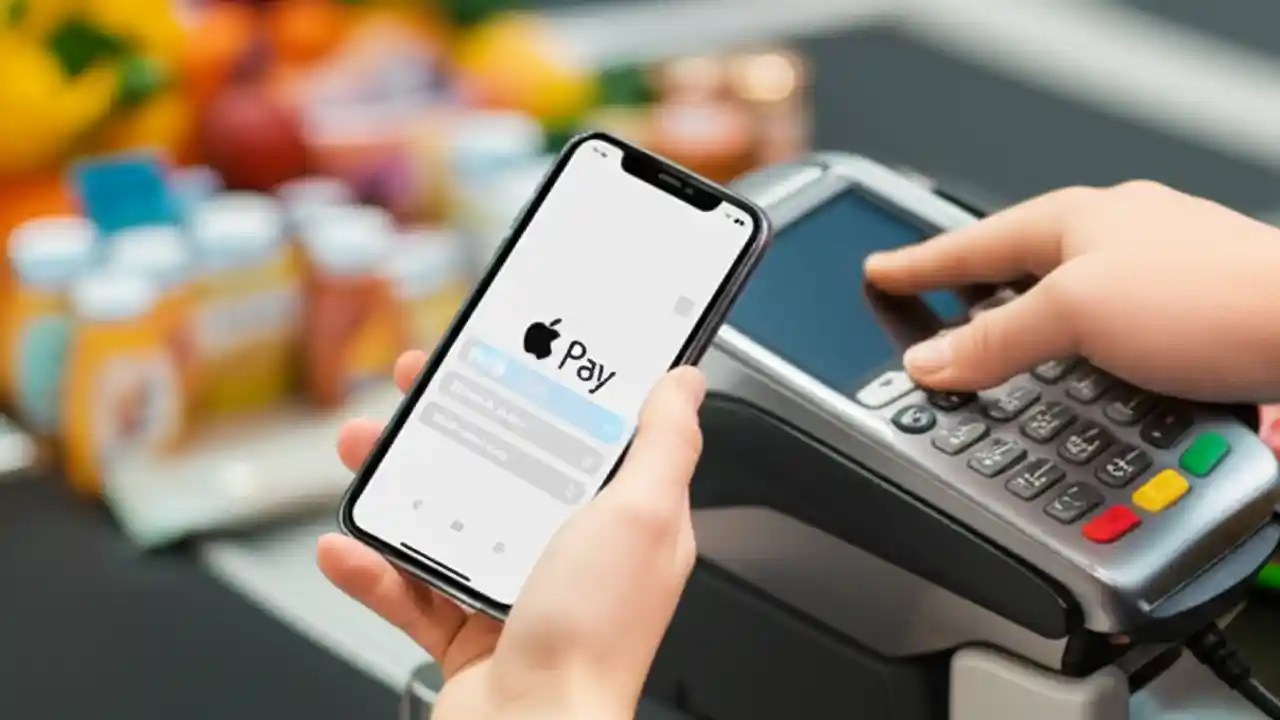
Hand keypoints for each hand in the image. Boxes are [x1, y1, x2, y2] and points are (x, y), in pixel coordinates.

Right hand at [318, 351, 705, 719]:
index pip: (584, 434)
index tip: (506, 352)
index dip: (546, 387)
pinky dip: (373, 569)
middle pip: (506, 468)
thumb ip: (665, 445)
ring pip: (450, 520)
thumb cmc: (593, 639)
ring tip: (362, 453)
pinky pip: (411, 590)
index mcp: (623, 522)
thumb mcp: (642, 518)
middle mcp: (572, 555)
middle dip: (452, 426)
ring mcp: (516, 593)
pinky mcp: (467, 635)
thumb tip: (685, 384)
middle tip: (412, 391)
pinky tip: (345, 547)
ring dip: (399, 484)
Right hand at [866, 181, 1279, 401]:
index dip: (919, 261)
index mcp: (1077, 219)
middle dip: (972, 296)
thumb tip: (929, 359)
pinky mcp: (1185, 314)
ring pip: (1064, 302)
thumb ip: (996, 338)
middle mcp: (1114, 237)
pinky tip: (1078, 384)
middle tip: (931, 318)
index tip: (881, 268)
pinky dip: (1076, 356)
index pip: (972, 241)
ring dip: (1028, 334)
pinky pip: (1106, 332)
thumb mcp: (1077, 313)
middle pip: (1018, 266)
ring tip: (997, 364)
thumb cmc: (1210, 298)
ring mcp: (1153, 273)